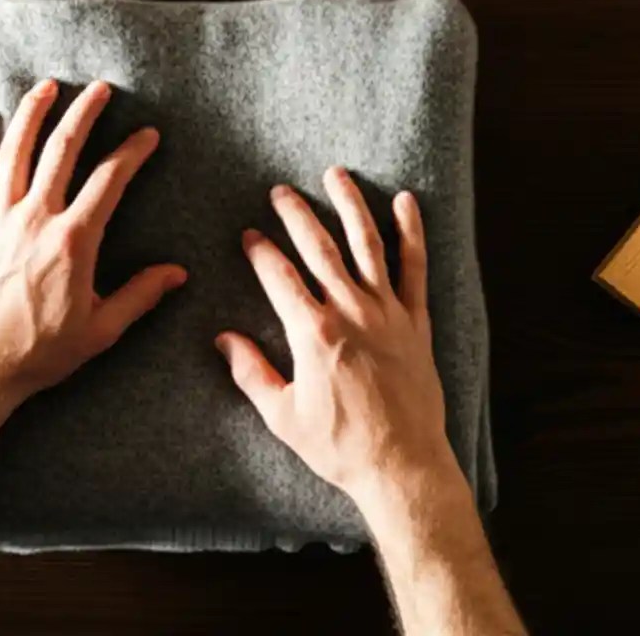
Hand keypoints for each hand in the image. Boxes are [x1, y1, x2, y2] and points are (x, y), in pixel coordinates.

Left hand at [0, 79, 186, 413]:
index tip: (148, 136)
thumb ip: (141, 295)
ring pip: (16, 151)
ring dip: (33, 113)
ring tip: (48, 87)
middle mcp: (36, 219)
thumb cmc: (41, 353)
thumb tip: (177, 273)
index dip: (132, 152)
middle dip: (85, 113)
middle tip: (101, 89)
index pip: (110, 179)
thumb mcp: (102, 330)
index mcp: (74, 240)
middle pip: (63, 149)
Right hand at [215, 167, 455, 500]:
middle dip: (296, 215)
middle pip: (319, 249)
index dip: (261, 252)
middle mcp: (350, 312)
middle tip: (280, 191)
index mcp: (313, 334)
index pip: (279, 277)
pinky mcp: (416, 322)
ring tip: (335, 175)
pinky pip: (415, 267)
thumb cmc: (339, 446)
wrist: (401, 465)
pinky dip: (411, 232)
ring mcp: (387, 313)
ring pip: (367, 244)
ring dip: (350, 205)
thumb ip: (251, 373)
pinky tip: (406, 202)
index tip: (249, 234)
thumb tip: (223, 340)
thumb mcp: (282, 416)